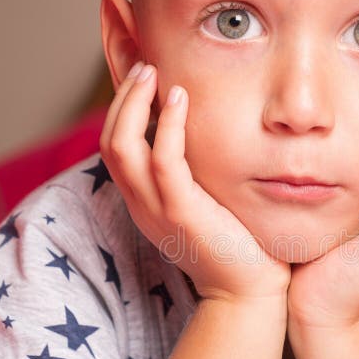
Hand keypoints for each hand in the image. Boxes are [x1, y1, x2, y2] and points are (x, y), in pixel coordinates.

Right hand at [100, 63, 290, 301]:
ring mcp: (157, 210)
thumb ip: (194, 176)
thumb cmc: (236, 246)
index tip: (140, 79)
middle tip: (143, 66)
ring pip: (124, 147)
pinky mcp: (182, 213)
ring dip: (134, 104)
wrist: (248, 292)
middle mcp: (141, 205)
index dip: (121, 110)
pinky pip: (163, 160)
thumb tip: (202, 141)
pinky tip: (180, 98)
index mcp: (144, 203)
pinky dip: (166, 125)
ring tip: (152, 72)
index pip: (116, 148)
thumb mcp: (205, 205)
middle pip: (110, 142)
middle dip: (122, 99)